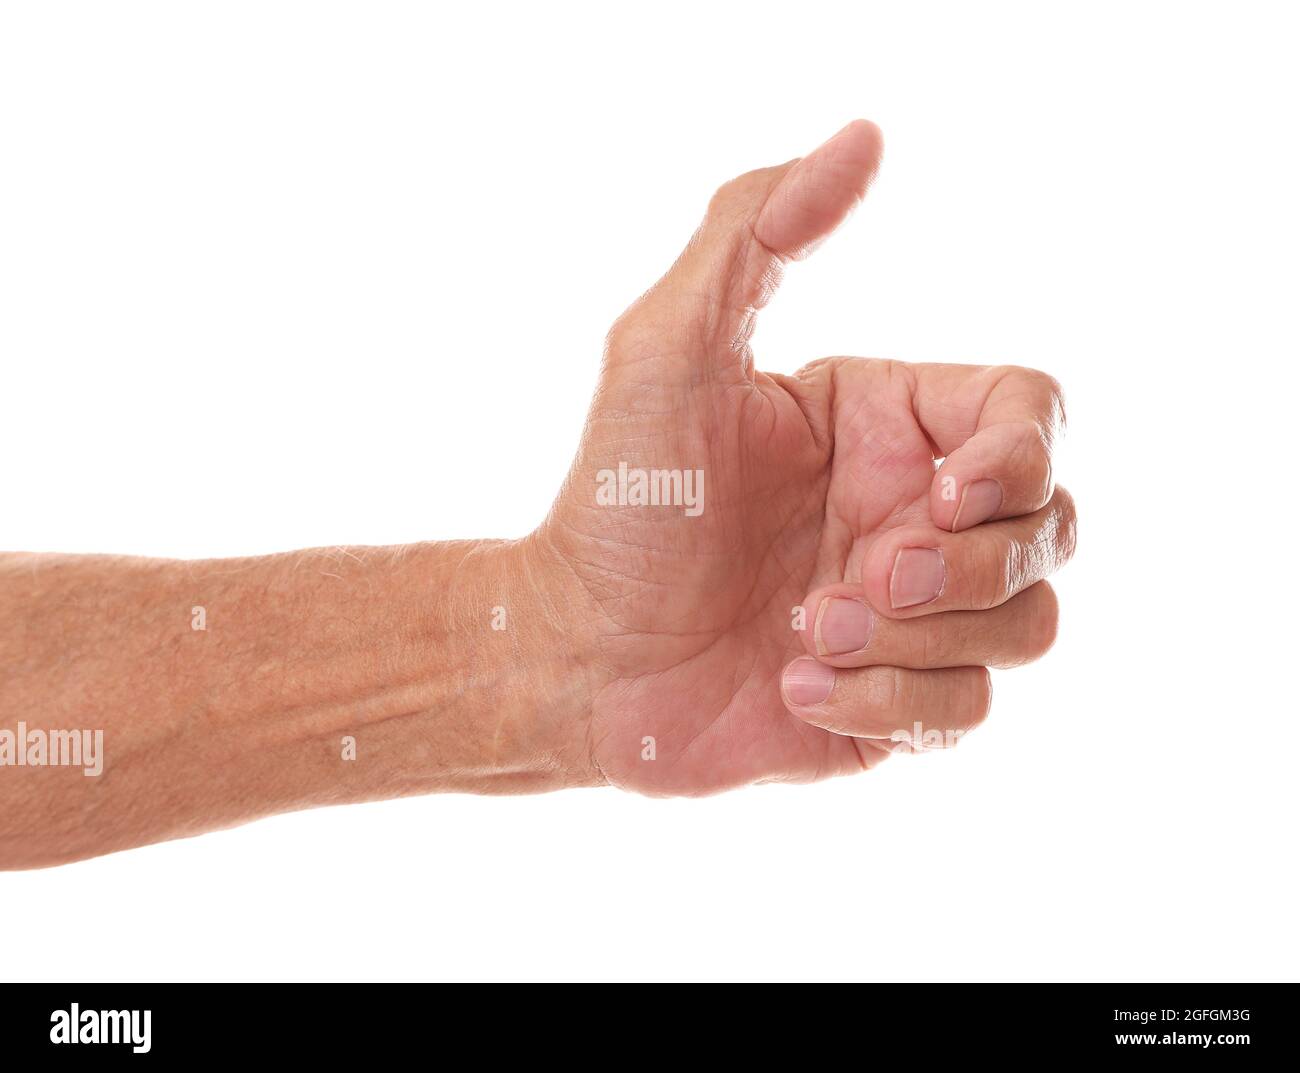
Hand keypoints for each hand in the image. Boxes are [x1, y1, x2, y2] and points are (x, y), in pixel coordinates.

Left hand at [534, 120, 1076, 793]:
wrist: (571, 655)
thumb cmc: (618, 505)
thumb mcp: (665, 349)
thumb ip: (755, 232)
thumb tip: (865, 135)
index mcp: (887, 426)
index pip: (1033, 417)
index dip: (1022, 455)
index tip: (942, 491)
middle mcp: (914, 514)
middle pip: (1056, 527)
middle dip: (969, 563)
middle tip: (863, 571)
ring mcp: (912, 616)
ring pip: (1028, 625)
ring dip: (920, 638)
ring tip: (800, 630)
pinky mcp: (895, 705)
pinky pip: (969, 713)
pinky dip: (889, 704)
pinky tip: (793, 686)